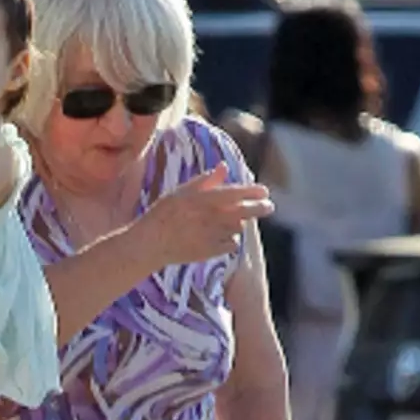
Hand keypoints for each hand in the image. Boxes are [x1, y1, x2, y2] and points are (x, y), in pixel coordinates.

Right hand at [134, 163, 273, 267]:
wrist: (150, 243)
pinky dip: (231, 240)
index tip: (264, 191)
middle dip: (260, 208)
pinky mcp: (211, 251)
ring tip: (235, 221)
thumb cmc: (164, 214)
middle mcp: (212, 217)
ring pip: (239, 228)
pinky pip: (231, 244)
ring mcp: (212, 235)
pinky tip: (223, 236)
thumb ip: (205, 180)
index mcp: (205, 199)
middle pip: (245, 212)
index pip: (237, 193)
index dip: (254, 191)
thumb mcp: (181, 192)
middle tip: (269, 207)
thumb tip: (223, 167)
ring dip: (240, 223)